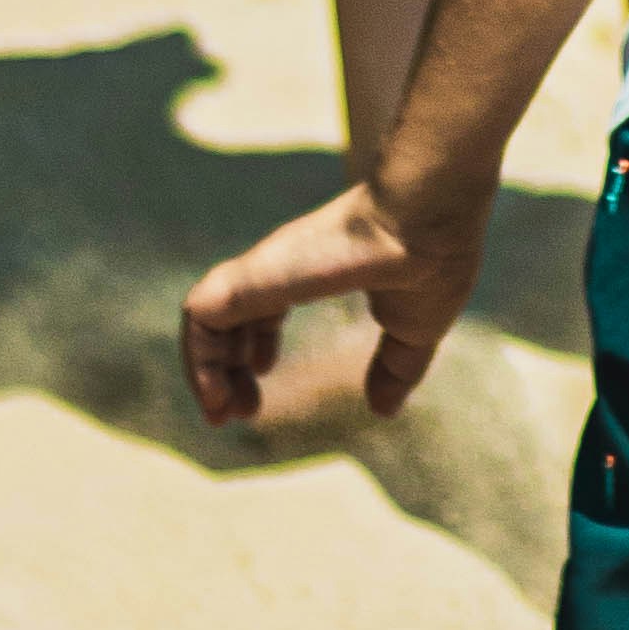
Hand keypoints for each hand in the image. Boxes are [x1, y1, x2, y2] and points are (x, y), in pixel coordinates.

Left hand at [183, 176, 486, 428]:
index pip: (260, 306)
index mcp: (311, 271)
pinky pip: (199, 320)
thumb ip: (396, 366)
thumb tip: (383, 408)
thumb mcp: (415, 328)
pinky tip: (219, 395)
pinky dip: (200, 363)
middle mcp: (279, 268)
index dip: (253, 347)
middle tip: (237, 412)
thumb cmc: (429, 261)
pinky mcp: (251, 278)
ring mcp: (262, 270)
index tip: (261, 383)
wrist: (426, 217)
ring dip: (205, 373)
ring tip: (224, 413)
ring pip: (203, 321)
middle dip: (221, 368)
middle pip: (225, 318)